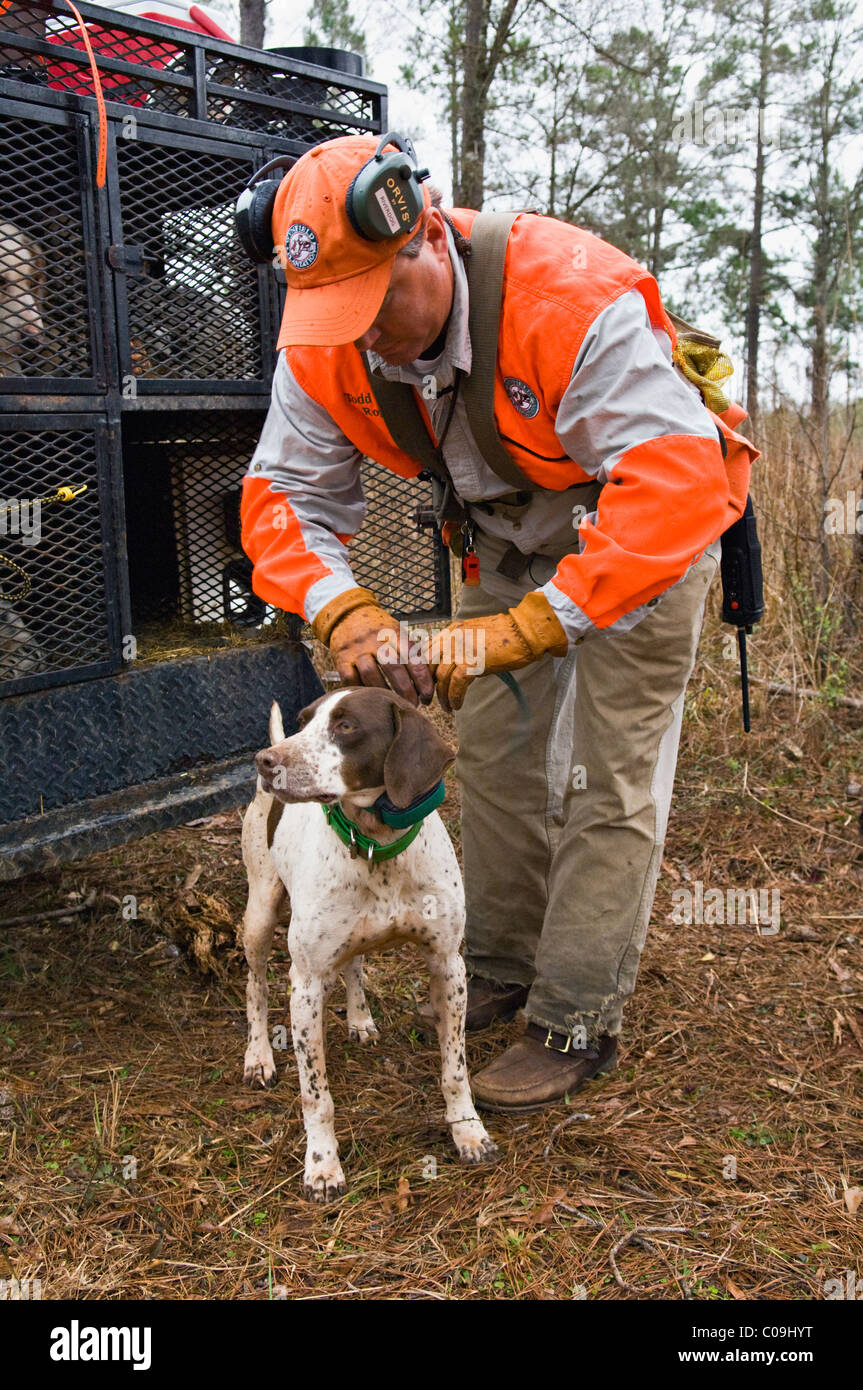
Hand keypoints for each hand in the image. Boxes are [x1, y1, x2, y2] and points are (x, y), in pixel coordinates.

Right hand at [312, 587, 433, 705]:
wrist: (348, 614)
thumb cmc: (379, 629)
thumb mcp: (397, 632)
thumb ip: (411, 652)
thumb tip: (429, 681)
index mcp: (395, 634)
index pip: (413, 657)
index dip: (422, 680)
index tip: (427, 696)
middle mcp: (376, 640)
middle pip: (393, 667)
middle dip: (406, 690)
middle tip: (412, 706)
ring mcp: (357, 650)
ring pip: (371, 674)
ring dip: (384, 692)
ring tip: (392, 704)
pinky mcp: (342, 658)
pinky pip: (351, 679)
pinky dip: (361, 690)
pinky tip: (371, 697)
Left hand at [431, 591, 567, 711]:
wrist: (525, 632)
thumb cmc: (506, 635)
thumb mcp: (476, 634)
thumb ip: (461, 645)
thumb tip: (453, 666)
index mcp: (453, 630)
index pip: (427, 650)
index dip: (424, 670)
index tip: (427, 683)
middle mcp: (453, 638)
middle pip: (429, 664)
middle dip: (428, 684)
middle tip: (431, 699)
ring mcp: (462, 649)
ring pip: (441, 677)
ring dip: (442, 696)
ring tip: (447, 708)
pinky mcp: (473, 662)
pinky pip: (456, 684)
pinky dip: (454, 697)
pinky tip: (457, 705)